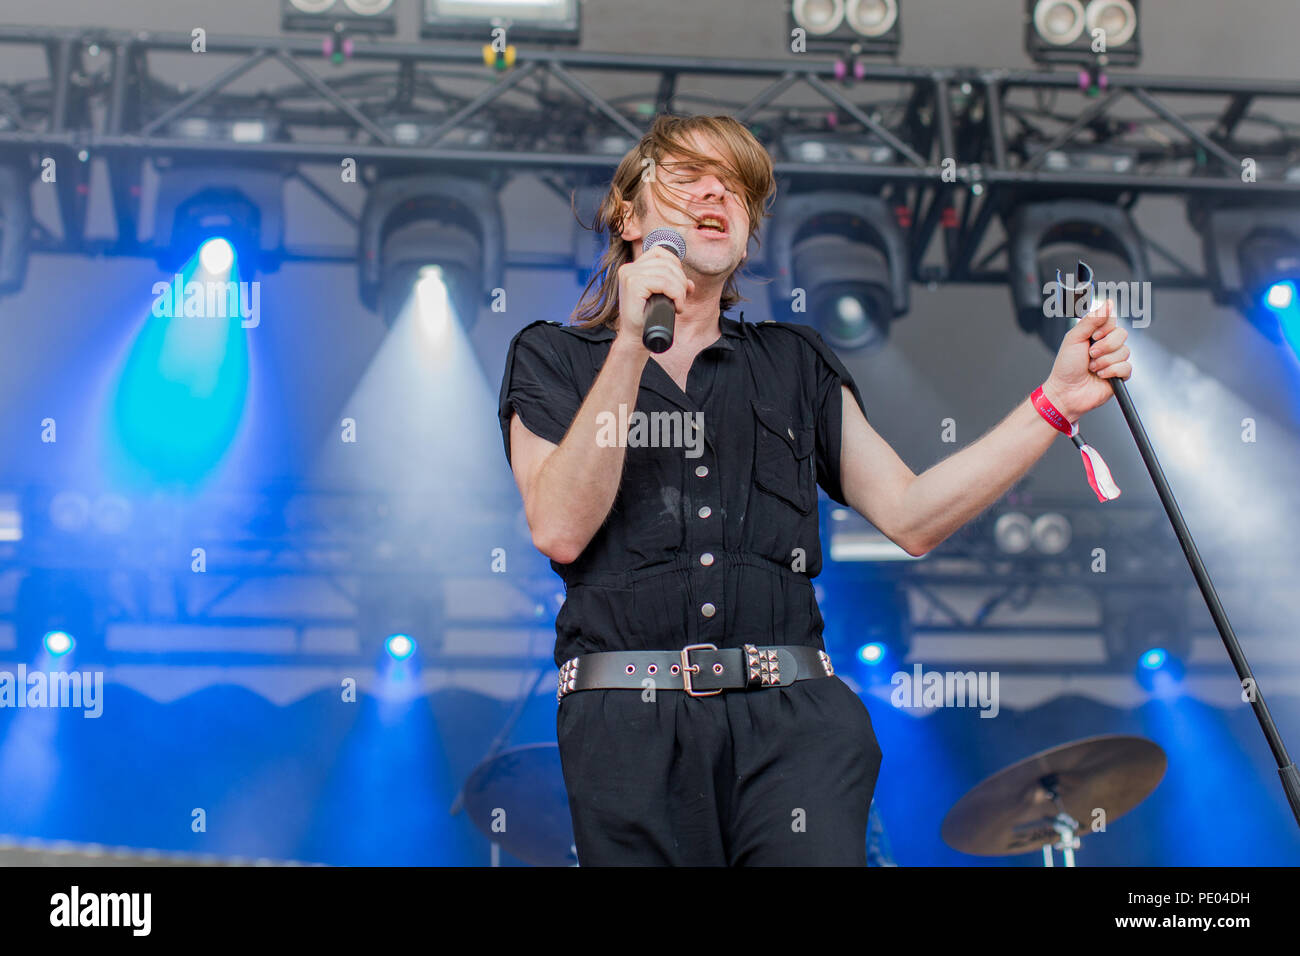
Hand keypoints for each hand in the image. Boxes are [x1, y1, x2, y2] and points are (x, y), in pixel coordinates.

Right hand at [614, 246, 694, 349]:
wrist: (636, 337)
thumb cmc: (647, 318)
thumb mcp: (661, 296)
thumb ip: (673, 285)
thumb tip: (690, 284)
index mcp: (633, 267)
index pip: (660, 253)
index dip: (676, 265)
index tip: (680, 285)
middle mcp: (629, 268)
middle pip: (666, 263)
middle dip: (681, 280)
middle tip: (682, 299)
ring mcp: (629, 275)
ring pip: (666, 273)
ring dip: (679, 290)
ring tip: (679, 305)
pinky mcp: (633, 284)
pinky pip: (663, 283)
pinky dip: (675, 294)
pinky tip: (676, 306)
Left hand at [1042, 298, 1131, 421]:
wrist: (1066, 392)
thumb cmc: (1066, 367)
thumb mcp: (1074, 338)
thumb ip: (1091, 320)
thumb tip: (1107, 303)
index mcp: (1096, 334)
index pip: (1112, 320)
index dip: (1105, 328)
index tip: (1093, 336)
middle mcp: (1107, 345)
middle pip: (1122, 334)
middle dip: (1104, 346)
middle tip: (1090, 355)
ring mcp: (1114, 360)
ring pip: (1125, 351)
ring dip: (1104, 361)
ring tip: (1092, 368)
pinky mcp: (1120, 375)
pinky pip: (1127, 367)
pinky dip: (1111, 371)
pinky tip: (1100, 375)